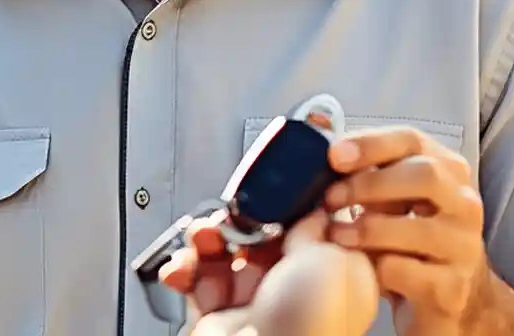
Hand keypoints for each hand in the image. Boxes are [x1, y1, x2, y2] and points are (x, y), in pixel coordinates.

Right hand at [159, 210, 379, 335]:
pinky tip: (183, 268)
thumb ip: (317, 230)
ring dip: (205, 238)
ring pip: (223, 252)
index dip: (290, 207)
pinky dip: (182, 268)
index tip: (271, 192)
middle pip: (261, 234)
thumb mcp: (328, 262)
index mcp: (331, 278)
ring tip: (201, 240)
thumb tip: (310, 211)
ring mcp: (253, 303)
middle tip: (230, 217)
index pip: (312, 228)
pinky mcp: (218, 315)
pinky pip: (194, 278)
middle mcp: (293, 290)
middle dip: (238, 219)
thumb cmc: (304, 328)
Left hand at [324, 127, 491, 335]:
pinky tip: (362, 268)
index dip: (370, 144)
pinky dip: (379, 267)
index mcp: (447, 170)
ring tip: (337, 235)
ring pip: (420, 227)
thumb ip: (367, 174)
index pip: (412, 140)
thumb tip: (326, 155)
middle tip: (330, 199)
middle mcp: (463, 203)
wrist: (449, 299)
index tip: (333, 156)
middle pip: (425, 175)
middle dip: (369, 184)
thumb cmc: (409, 239)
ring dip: (368, 229)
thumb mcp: (392, 199)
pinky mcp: (452, 287)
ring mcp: (463, 246)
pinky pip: (410, 272)